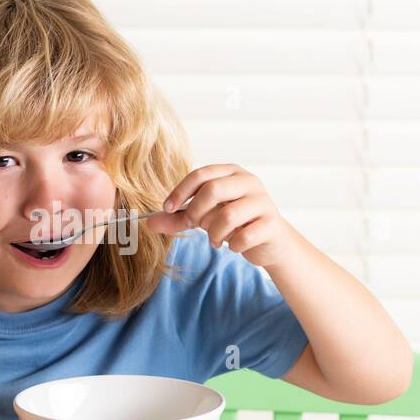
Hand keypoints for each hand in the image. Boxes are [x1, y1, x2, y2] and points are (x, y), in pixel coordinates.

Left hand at [144, 163, 295, 267]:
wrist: (270, 241)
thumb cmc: (234, 223)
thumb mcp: (204, 217)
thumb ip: (178, 218)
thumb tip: (148, 223)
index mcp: (231, 173)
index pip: (201, 174)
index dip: (181, 191)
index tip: (167, 208)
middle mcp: (249, 182)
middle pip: (213, 189)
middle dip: (196, 211)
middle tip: (194, 225)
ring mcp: (263, 201)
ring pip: (228, 215)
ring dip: (214, 233)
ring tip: (215, 241)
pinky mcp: (271, 224)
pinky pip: (244, 236)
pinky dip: (233, 245)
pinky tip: (234, 246)